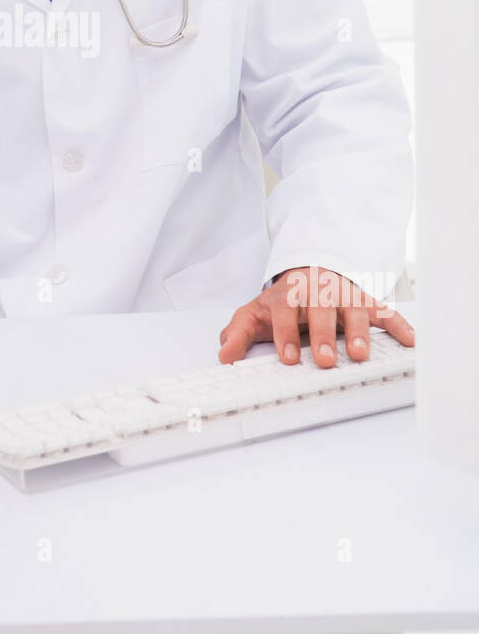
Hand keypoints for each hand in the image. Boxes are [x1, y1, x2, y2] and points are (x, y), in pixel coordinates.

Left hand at [218, 265, 414, 368]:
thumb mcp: (254, 313)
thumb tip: (224, 356)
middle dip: (323, 334)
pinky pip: (385, 312)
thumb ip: (237, 333)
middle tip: (325, 360)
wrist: (310, 273)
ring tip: (359, 355)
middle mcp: (318, 292)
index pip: (284, 310)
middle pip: (320, 309)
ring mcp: (344, 296)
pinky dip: (398, 325)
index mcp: (288, 295)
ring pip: (353, 309)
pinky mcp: (366, 302)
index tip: (288, 357)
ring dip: (357, 331)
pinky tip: (410, 341)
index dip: (286, 333)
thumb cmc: (283, 302)